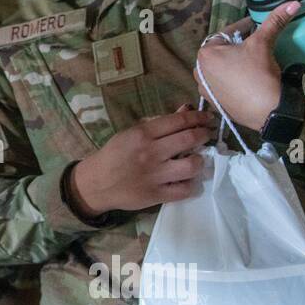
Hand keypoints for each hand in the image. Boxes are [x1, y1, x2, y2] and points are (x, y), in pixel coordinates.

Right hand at [71, 108, 214, 213]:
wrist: (96, 183)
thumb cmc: (114, 155)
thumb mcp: (132, 134)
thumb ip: (159, 124)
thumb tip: (186, 110)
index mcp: (143, 134)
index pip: (179, 121)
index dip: (198, 117)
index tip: (207, 118)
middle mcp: (151, 152)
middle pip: (189, 139)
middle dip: (204, 135)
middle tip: (207, 135)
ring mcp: (155, 175)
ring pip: (192, 165)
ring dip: (200, 161)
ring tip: (197, 160)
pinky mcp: (156, 195)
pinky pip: (184, 190)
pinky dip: (191, 184)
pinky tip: (188, 180)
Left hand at [195, 2, 299, 129]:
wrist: (267, 111)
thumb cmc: (259, 74)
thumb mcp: (264, 43)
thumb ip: (275, 21)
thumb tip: (293, 3)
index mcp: (205, 54)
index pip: (226, 33)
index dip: (243, 28)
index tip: (256, 26)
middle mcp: (198, 71)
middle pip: (222, 51)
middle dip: (237, 46)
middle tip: (255, 43)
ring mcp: (205, 90)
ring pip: (222, 68)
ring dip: (234, 62)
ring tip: (252, 61)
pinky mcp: (214, 104)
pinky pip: (223, 85)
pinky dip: (233, 79)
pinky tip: (247, 79)